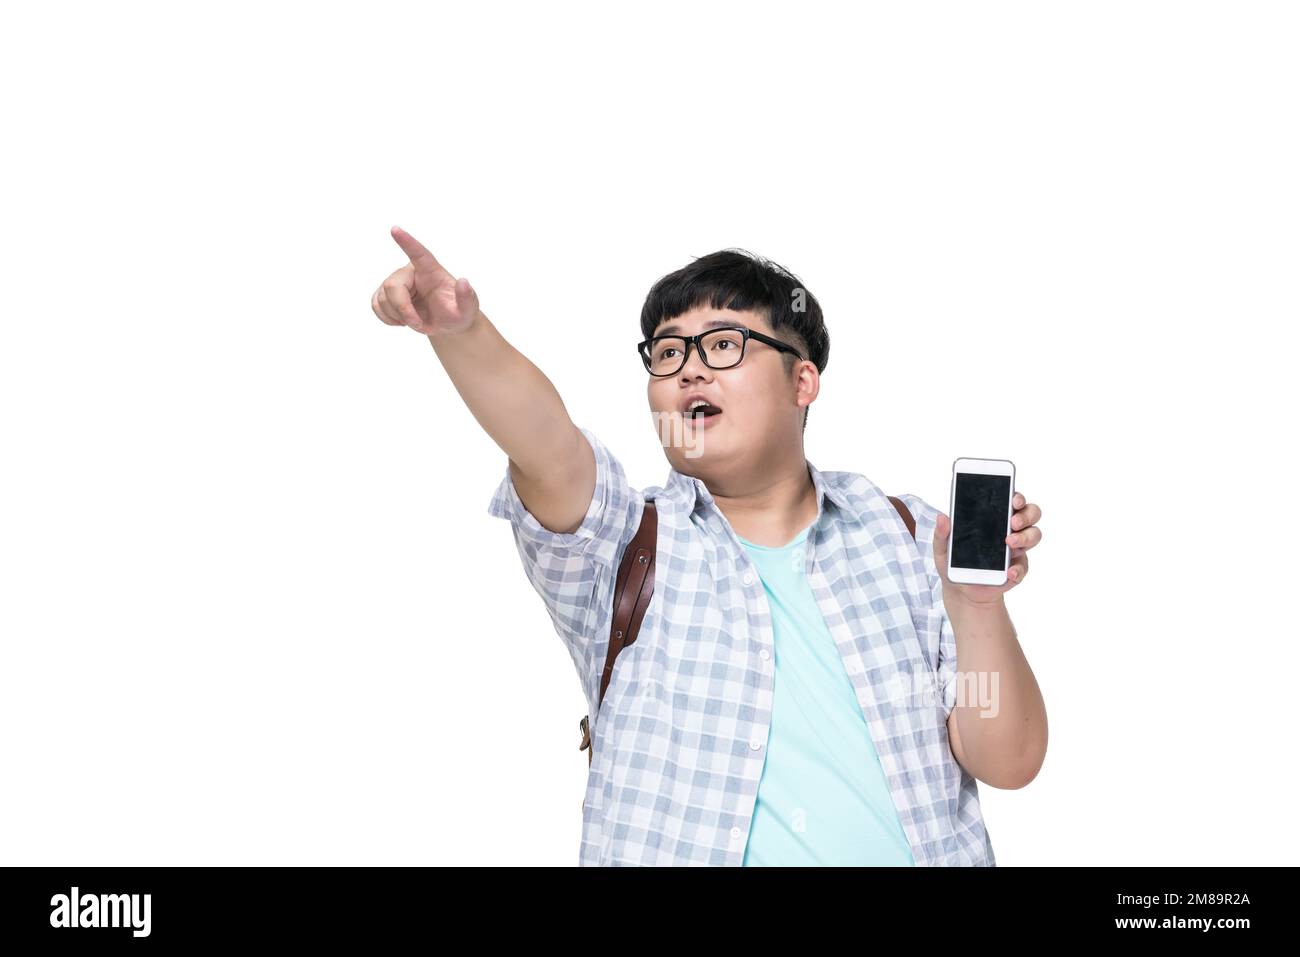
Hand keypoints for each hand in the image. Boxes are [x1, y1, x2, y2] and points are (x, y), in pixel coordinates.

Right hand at [370, 226, 480, 335]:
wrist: (447, 324)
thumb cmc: (458, 313)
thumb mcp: (468, 309)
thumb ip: (467, 297)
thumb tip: (464, 282)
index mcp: (431, 271)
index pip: (418, 253)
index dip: (407, 242)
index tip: (395, 229)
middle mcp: (411, 272)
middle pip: (392, 286)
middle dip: (402, 309)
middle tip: (417, 323)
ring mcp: (397, 282)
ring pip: (382, 298)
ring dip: (397, 316)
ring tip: (415, 320)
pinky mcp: (386, 293)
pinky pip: (375, 305)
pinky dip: (387, 318)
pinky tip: (402, 320)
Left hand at [933, 491, 1041, 606]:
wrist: (961, 591)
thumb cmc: (954, 563)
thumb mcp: (943, 549)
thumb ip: (941, 534)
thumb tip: (941, 517)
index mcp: (994, 518)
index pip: (1011, 501)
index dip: (1016, 497)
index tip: (1013, 499)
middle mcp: (1010, 530)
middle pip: (1030, 514)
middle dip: (1025, 515)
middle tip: (1013, 521)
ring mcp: (1016, 550)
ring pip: (1034, 535)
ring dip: (1025, 537)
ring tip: (1010, 542)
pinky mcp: (1017, 569)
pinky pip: (1023, 567)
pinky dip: (1017, 569)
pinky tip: (1009, 571)